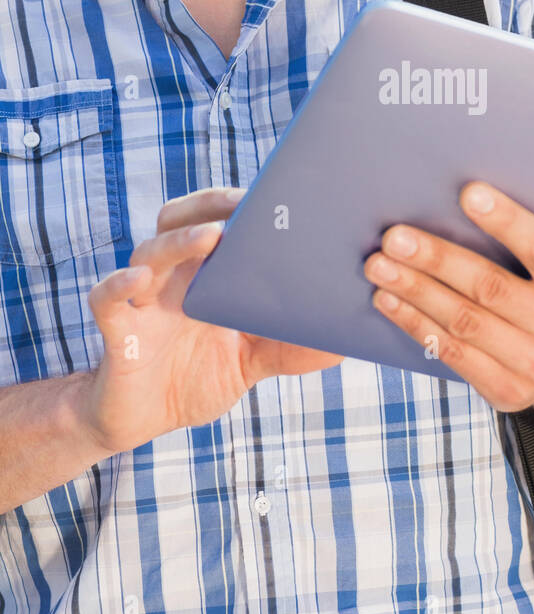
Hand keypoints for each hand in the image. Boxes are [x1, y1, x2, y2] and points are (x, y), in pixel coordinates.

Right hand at [82, 188, 341, 454]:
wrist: (143, 422)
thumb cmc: (198, 377)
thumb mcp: (253, 362)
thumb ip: (292, 349)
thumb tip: (345, 344)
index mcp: (206, 274)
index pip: (219, 221)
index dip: (240, 204)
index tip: (276, 192)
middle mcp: (173, 276)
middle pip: (179, 219)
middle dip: (208, 204)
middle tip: (242, 202)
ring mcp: (143, 299)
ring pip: (150, 253)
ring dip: (179, 242)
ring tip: (211, 236)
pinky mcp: (117, 330)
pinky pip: (108, 298)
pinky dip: (119, 284)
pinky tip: (139, 281)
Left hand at [363, 174, 533, 412]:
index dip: (507, 221)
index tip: (468, 192)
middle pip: (489, 288)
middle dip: (437, 259)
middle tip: (394, 234)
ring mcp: (533, 366)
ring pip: (464, 322)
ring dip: (415, 292)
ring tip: (378, 264)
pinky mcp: (506, 392)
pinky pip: (452, 355)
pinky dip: (415, 326)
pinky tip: (388, 301)